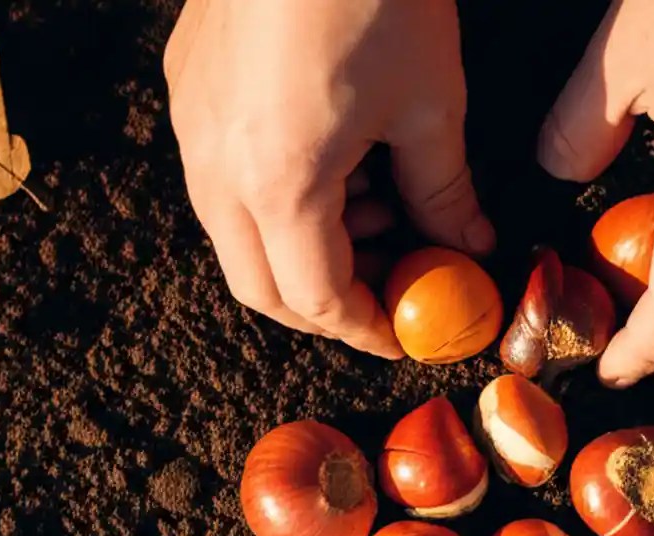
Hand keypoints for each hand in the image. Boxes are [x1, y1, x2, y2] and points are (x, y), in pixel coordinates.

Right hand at [164, 0, 493, 357]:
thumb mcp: (429, 104)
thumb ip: (443, 192)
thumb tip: (465, 243)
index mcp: (276, 181)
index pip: (315, 298)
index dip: (367, 327)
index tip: (408, 331)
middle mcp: (214, 164)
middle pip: (259, 283)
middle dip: (326, 302)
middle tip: (388, 287)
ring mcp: (191, 122)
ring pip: (235, 232)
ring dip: (301, 246)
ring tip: (373, 206)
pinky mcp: (188, 85)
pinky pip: (221, 176)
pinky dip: (275, 196)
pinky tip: (333, 156)